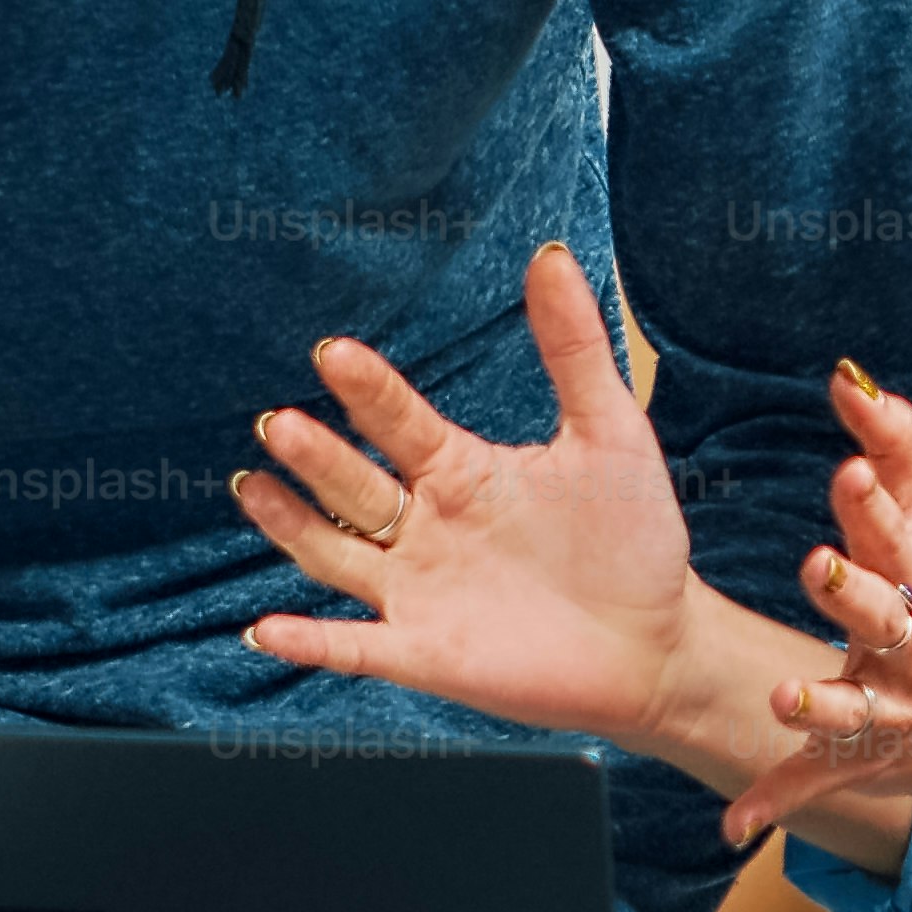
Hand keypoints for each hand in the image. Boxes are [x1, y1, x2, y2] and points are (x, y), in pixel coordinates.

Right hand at [234, 242, 711, 738]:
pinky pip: (353, 648)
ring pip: (335, 553)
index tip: (334, 352)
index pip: (401, 422)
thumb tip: (552, 256)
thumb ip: (574, 349)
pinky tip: (265, 628)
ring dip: (291, 526)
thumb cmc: (631, 538)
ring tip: (253, 486)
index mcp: (461, 471)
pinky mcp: (424, 654)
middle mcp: (426, 527)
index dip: (370, 390)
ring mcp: (417, 591)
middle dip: (317, 454)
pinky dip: (310, 642)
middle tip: (279, 421)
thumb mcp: (609, 434)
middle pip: (355, 485)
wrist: (657, 642)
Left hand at [717, 353, 911, 849]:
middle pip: (883, 614)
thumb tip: (852, 377)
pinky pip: (815, 782)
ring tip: (785, 696)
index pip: (897, 530)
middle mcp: (906, 643)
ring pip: (854, 707)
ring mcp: (887, 706)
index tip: (848, 469)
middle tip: (818, 565)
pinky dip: (776, 801)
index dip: (874, 503)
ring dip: (821, 702)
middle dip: (853, 592)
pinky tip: (734, 821)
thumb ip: (893, 448)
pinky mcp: (862, 759)